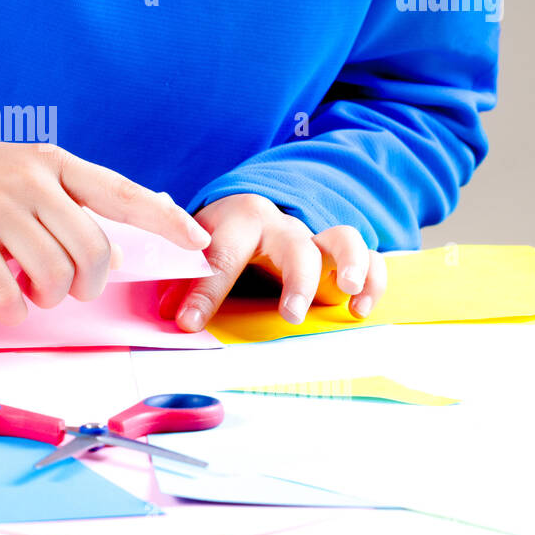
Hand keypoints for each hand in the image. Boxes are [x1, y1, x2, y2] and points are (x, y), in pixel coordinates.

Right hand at [0, 138, 211, 324]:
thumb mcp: (29, 171)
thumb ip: (77, 199)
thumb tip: (129, 237)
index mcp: (54, 164)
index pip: (122, 192)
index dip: (164, 221)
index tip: (200, 244)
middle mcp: (31, 182)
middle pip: (93, 249)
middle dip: (91, 284)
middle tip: (72, 289)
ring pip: (54, 273)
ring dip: (51, 296)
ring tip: (34, 292)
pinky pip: (5, 291)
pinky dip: (13, 309)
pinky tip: (7, 303)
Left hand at [158, 193, 386, 330]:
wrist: (249, 211)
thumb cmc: (219, 238)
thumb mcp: (194, 247)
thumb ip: (181, 272)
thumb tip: (160, 305)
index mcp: (238, 220)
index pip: (220, 256)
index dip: (204, 291)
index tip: (188, 322)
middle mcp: (281, 225)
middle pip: (293, 244)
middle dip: (295, 278)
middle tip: (291, 314)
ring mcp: (314, 238)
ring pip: (343, 239)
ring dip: (351, 264)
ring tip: (351, 295)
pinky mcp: (340, 255)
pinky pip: (371, 257)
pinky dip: (375, 279)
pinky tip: (362, 308)